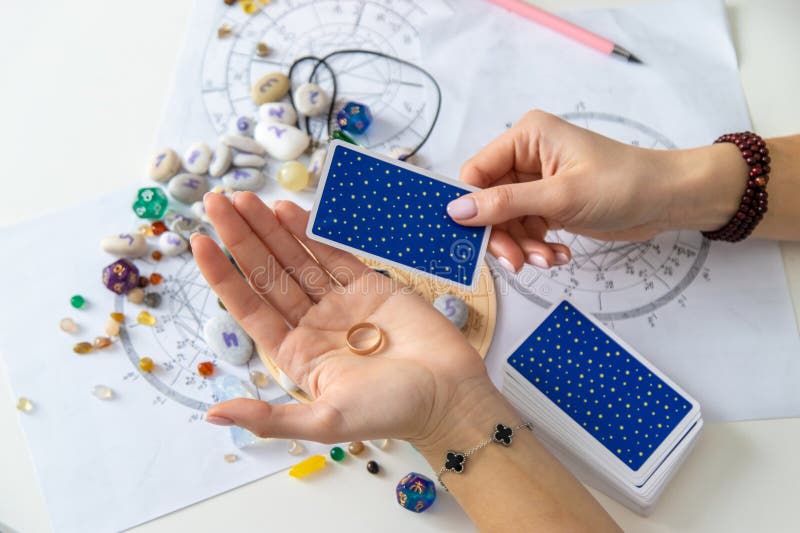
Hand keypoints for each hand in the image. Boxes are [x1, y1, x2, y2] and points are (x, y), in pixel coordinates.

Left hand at [192, 192, 494, 445]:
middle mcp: (313, 324)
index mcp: (296, 354)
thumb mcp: (324, 422)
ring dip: (270, 228)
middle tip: (216, 202)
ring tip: (243, 199)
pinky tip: (287, 211)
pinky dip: (311, 232)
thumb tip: (214, 416)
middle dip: (241, 238)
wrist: (450, 396)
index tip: (200, 243)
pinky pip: (334, 253)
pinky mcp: (371, 285)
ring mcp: (341, 302)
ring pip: (297, 258)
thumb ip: (269, 418)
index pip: (250, 307)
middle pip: (268, 274)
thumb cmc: (392, 412)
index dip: (223, 275)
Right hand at [446, 110, 743, 271]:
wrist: (667, 200)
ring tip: (548, 259)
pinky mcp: (549, 204)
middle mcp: (527, 156)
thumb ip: (506, 204)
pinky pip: (526, 229)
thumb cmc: (623, 184)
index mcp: (526, 137)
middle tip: (517, 262)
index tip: (472, 237)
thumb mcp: (560, 196)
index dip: (470, 206)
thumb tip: (456, 210)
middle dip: (502, 234)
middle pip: (489, 202)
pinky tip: (558, 255)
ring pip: (507, 221)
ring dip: (523, 246)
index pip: (476, 172)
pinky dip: (536, 246)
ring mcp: (537, 182)